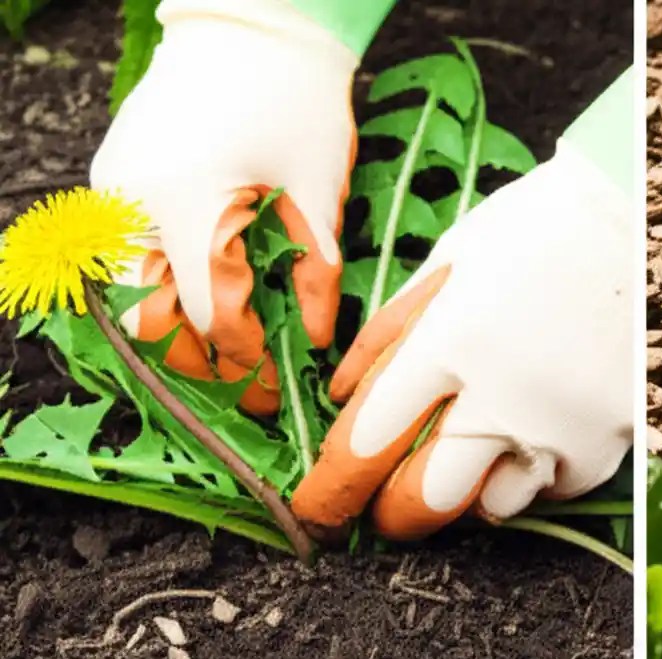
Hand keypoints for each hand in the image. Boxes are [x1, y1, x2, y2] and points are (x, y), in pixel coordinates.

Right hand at [90, 0, 357, 412]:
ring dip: (176, 336)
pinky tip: (206, 305)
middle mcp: (134, 204)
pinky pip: (127, 256)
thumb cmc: (297, 99)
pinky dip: (163, 290)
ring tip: (229, 357)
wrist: (253, 24)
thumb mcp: (320, 193)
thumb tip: (316, 343)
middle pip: (151, 321)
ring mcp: (114, 191)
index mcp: (189, 205)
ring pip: (130, 295)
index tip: (278, 393)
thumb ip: (317, 274)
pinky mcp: (114, 181)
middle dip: (200, 366)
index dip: (246, 364)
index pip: (211, 317)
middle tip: (250, 388)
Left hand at [290, 143, 633, 539]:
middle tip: (385, 506)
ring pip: (489, 507)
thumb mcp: (447, 263)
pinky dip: (529, 474)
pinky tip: (530, 432)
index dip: (331, 491)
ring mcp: (560, 421)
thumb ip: (389, 335)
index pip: (367, 441)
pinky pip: (550, 490)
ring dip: (465, 491)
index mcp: (449, 338)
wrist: (636, 222)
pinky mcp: (607, 438)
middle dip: (390, 516)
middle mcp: (503, 390)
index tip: (317, 511)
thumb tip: (342, 398)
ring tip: (474, 447)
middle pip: (422, 500)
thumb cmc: (534, 233)